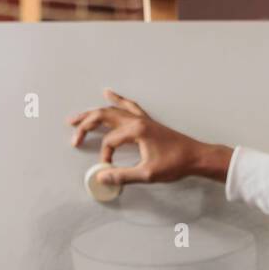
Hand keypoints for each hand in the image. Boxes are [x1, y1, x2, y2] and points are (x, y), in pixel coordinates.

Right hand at [68, 89, 232, 187]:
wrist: (196, 156)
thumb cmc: (175, 164)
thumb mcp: (147, 174)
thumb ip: (122, 175)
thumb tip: (102, 177)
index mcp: (136, 131)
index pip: (110, 142)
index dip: (105, 157)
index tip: (109, 169)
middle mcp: (137, 120)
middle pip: (104, 117)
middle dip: (85, 125)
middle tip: (72, 133)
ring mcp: (142, 119)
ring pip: (112, 110)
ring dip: (94, 113)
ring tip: (78, 117)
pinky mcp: (146, 121)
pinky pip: (127, 106)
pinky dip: (116, 99)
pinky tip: (108, 93)